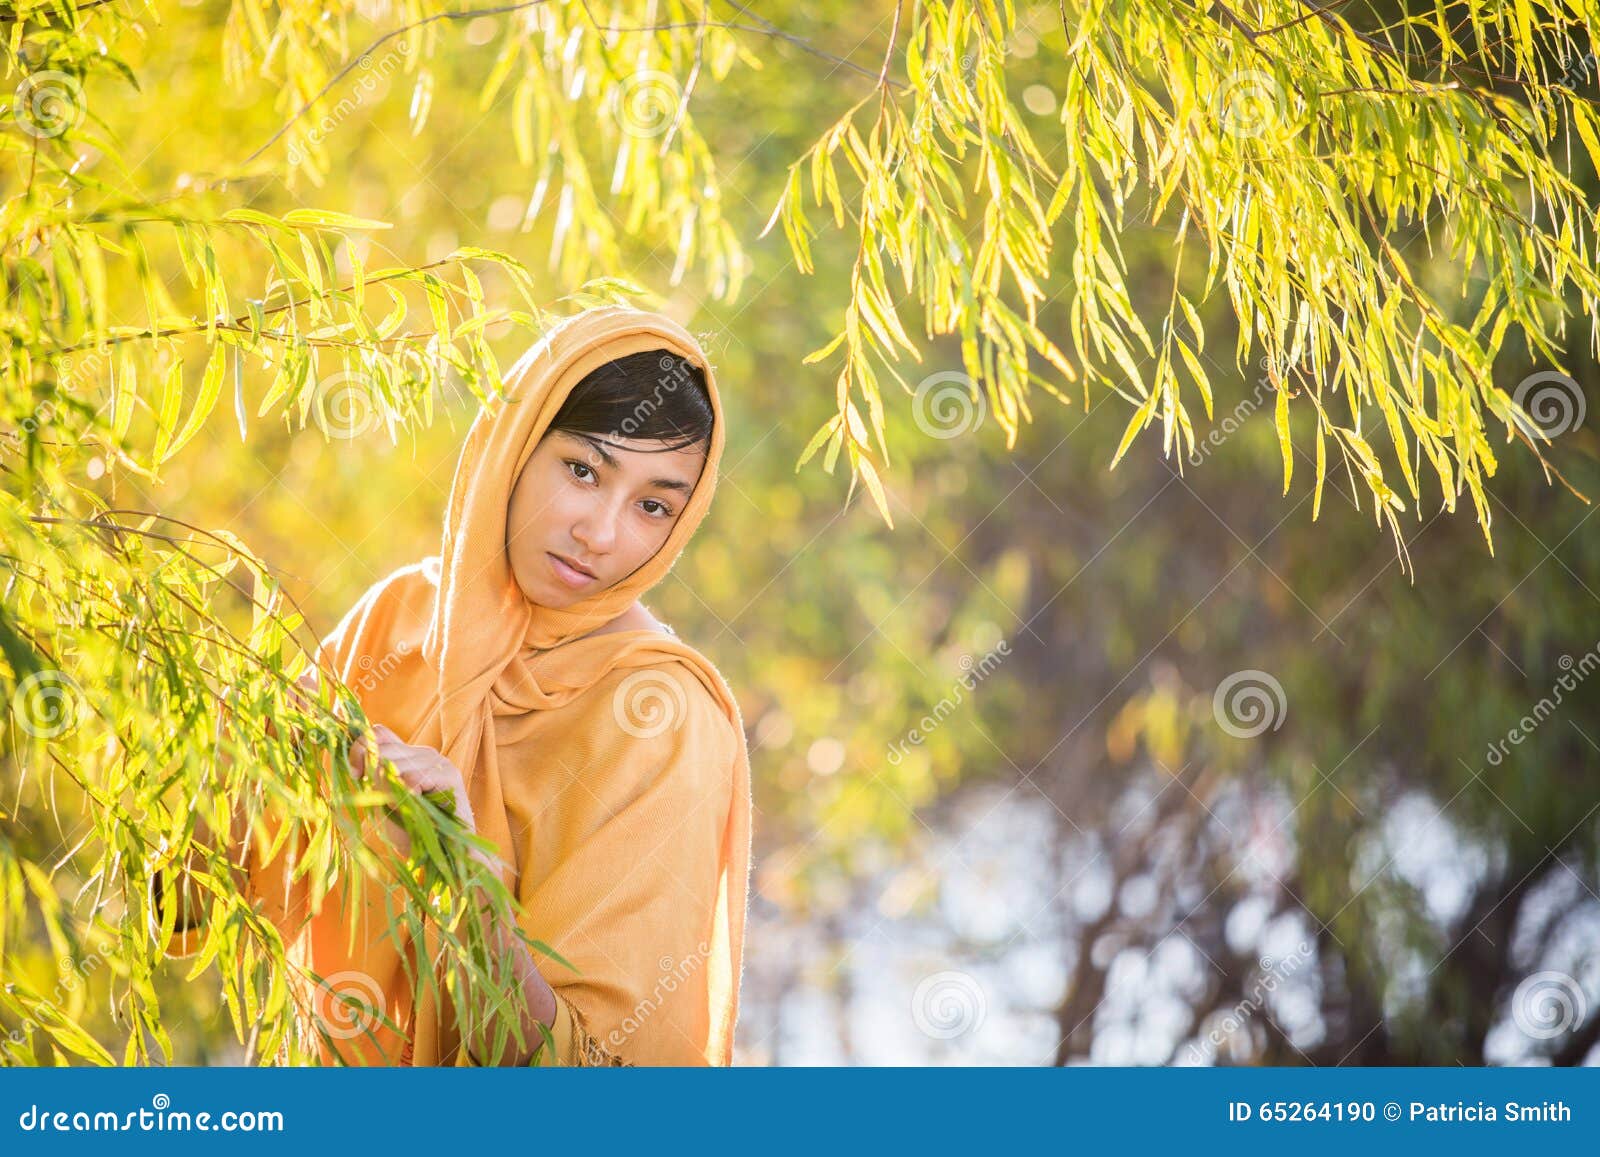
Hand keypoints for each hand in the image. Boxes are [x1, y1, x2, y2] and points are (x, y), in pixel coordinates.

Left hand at [352, 724, 477, 832]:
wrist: (441, 855)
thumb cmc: (410, 831)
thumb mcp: (382, 800)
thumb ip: (374, 776)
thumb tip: (361, 755)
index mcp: (407, 756)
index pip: (378, 733)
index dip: (360, 749)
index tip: (356, 775)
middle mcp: (423, 753)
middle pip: (381, 748)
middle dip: (373, 775)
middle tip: (384, 800)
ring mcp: (438, 761)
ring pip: (395, 763)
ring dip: (391, 790)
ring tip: (404, 806)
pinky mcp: (450, 775)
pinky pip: (414, 777)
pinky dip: (407, 794)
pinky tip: (416, 804)